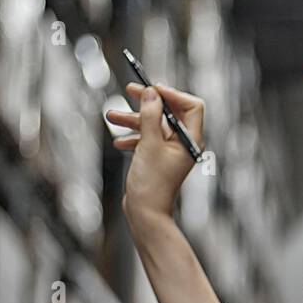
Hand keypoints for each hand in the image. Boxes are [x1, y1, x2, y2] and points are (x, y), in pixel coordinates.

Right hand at [106, 82, 204, 226]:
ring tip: (111, 116)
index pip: (191, 106)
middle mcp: (184, 144)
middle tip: (130, 90)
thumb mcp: (149, 143)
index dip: (173, 94)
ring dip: (134, 120)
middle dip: (149, 102)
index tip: (153, 89)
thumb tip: (152, 93)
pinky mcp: (158, 159)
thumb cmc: (152, 183)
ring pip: (154, 126)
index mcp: (190, 140)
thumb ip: (150, 115)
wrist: (145, 213)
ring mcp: (171, 152)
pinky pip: (147, 140)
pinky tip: (119, 142)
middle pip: (170, 113)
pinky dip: (134, 138)